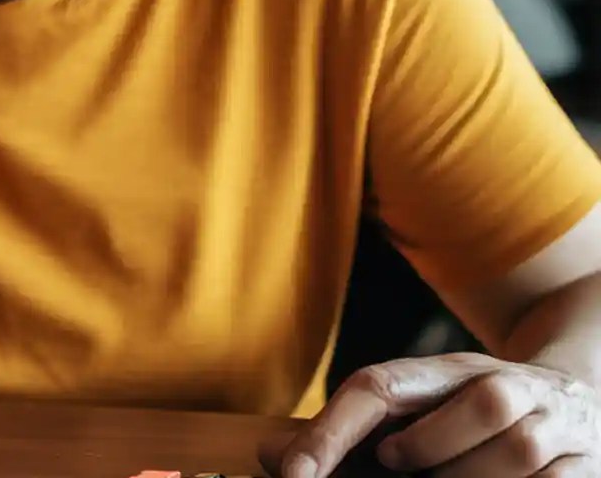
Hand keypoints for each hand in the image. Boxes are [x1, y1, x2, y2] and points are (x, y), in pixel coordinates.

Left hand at [260, 353, 600, 477]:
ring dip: (474, 477)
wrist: (573, 402)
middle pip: (483, 404)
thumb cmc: (465, 419)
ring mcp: (557, 422)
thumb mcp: (411, 413)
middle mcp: (509, 384)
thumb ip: (344, 436)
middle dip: (433, 446)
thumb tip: (269, 458)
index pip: (379, 388)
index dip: (334, 433)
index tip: (297, 475)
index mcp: (445, 371)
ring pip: (520, 449)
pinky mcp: (587, 463)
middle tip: (400, 465)